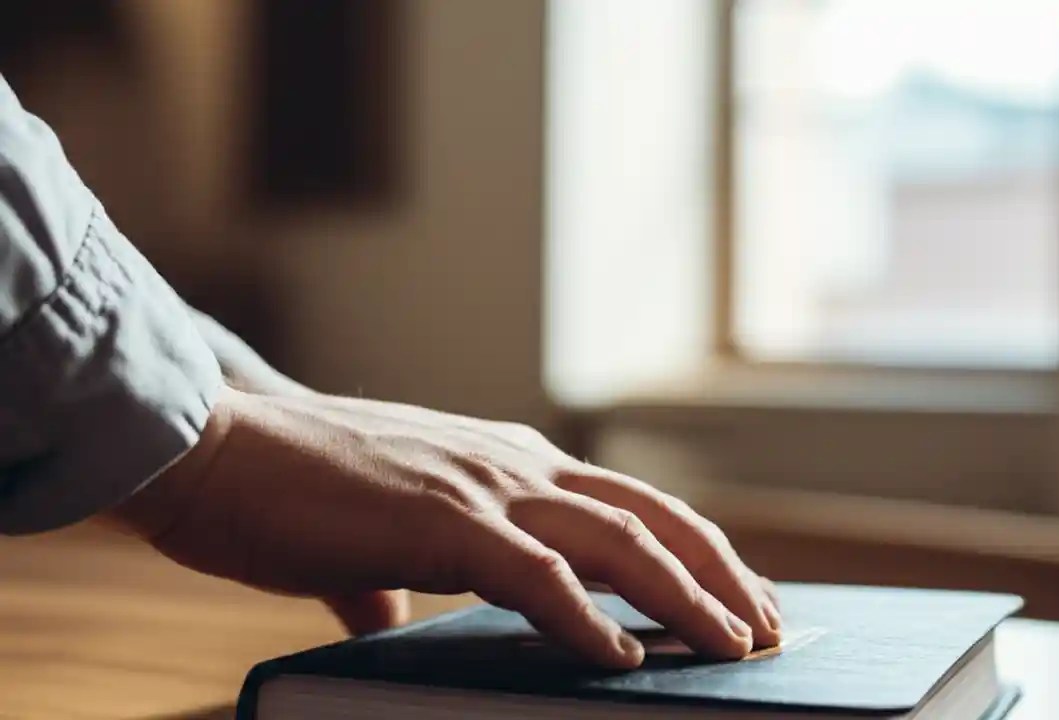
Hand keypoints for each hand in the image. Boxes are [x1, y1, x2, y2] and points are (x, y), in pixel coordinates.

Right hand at [109, 387, 781, 667]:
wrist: (213, 447)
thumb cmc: (288, 489)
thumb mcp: (370, 534)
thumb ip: (395, 576)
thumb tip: (388, 622)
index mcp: (509, 463)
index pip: (631, 505)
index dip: (696, 552)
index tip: (738, 597)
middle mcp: (515, 464)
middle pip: (653, 518)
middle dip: (722, 575)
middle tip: (771, 629)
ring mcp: (483, 487)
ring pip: (619, 540)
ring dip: (686, 597)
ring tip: (736, 647)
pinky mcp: (440, 521)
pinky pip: (537, 574)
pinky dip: (588, 619)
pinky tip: (624, 659)